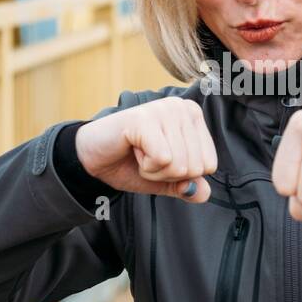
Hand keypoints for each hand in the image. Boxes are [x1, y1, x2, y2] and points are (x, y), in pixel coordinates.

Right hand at [74, 99, 217, 201]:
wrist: (92, 159)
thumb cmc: (129, 163)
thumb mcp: (164, 180)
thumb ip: (188, 187)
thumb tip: (204, 194)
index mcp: (194, 117)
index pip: (209, 164)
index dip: (182, 174)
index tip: (159, 159)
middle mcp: (182, 107)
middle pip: (195, 167)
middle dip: (167, 174)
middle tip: (146, 157)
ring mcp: (164, 110)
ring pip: (179, 165)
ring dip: (154, 170)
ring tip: (139, 153)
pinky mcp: (145, 119)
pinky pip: (162, 160)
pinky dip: (146, 167)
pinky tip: (132, 150)